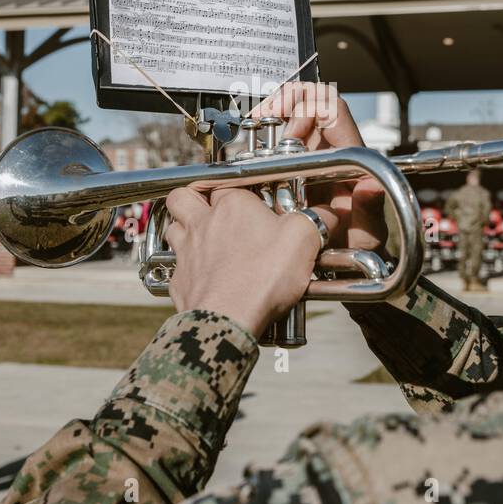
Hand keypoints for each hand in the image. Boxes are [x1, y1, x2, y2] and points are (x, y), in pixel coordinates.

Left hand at [164, 187, 332, 338]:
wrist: (229, 318)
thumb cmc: (263, 276)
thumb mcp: (303, 240)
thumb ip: (317, 220)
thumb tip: (329, 214)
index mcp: (233, 205)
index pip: (230, 185)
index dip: (242, 194)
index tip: (258, 207)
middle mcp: (203, 222)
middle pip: (184, 197)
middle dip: (193, 199)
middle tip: (210, 210)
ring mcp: (186, 251)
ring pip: (172, 227)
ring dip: (183, 229)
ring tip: (202, 239)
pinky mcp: (179, 280)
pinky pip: (175, 266)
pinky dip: (186, 268)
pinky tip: (203, 276)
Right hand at [252, 82, 387, 252]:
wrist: (347, 262)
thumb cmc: (359, 248)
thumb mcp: (366, 235)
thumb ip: (369, 213)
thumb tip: (370, 187)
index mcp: (350, 157)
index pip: (333, 109)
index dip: (310, 107)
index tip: (289, 131)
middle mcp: (331, 149)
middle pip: (309, 101)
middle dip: (283, 102)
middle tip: (262, 120)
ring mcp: (311, 155)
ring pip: (291, 115)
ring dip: (270, 115)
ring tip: (254, 127)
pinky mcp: (292, 165)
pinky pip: (277, 138)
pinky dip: (262, 134)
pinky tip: (251, 144)